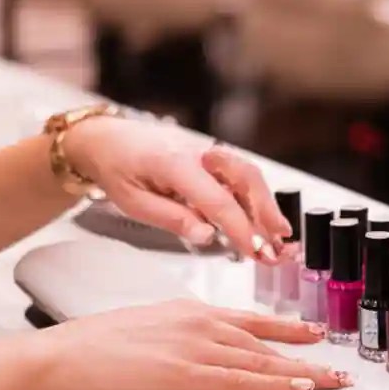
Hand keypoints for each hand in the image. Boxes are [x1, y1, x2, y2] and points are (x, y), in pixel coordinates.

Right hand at [29, 299, 352, 389]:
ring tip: (331, 380)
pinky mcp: (184, 373)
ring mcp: (193, 347)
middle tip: (336, 365)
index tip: (311, 334)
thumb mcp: (140, 329)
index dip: (284, 330)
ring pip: (260, 361)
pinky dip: (273, 385)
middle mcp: (197, 322)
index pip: (248, 321)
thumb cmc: (85, 348)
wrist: (55, 359)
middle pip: (263, 342)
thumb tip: (185, 349)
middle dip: (303, 354)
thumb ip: (172, 336)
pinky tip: (297, 388)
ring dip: (301, 372)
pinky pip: (241, 381)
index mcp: (186, 311)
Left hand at [62, 117, 291, 262]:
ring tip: (279, 234)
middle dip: (267, 213)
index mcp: (175, 164)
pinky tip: (263, 218)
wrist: (108, 139)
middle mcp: (199, 153)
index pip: (218, 201)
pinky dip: (256, 197)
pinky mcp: (213, 156)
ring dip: (267, 205)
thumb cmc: (117, 168)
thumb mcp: (133, 202)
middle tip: (280, 244)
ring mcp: (209, 151)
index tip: (255, 250)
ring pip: (249, 175)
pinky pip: (240, 175)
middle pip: (246, 180)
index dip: (240, 228)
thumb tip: (206, 235)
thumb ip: (172, 218)